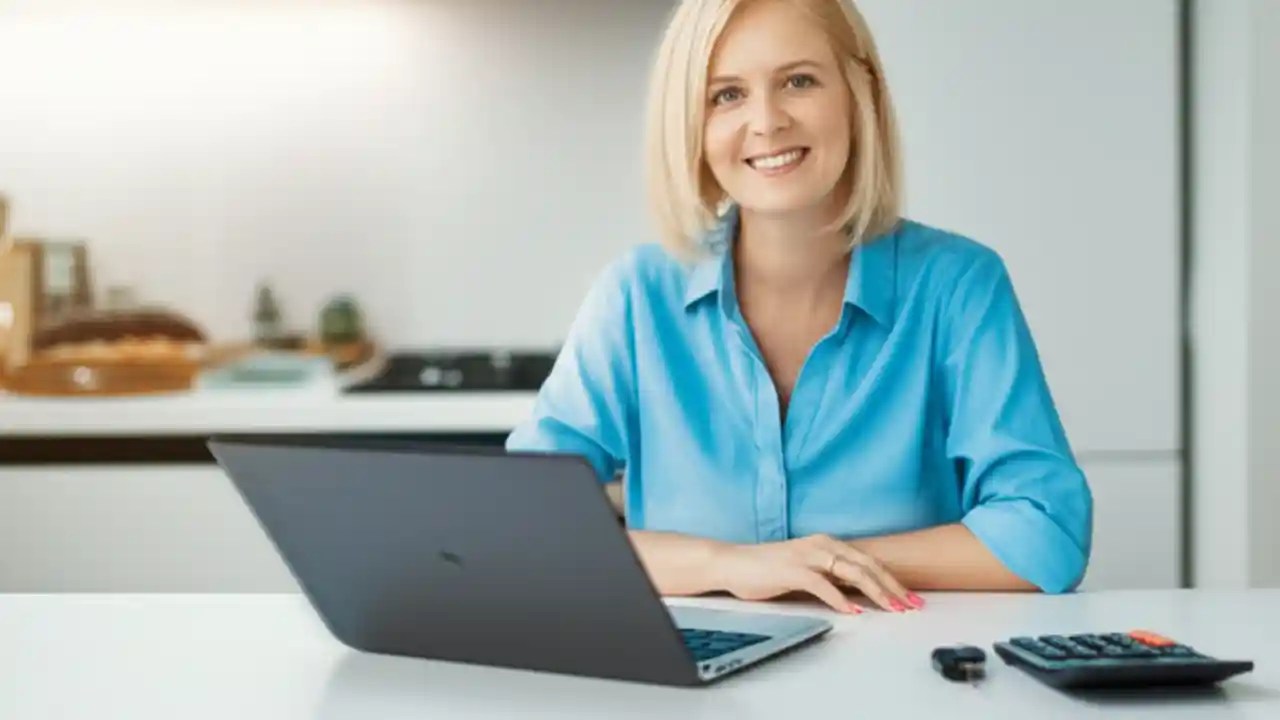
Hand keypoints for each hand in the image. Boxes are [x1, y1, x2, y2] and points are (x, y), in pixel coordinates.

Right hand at [709, 534, 922, 613]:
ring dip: (875, 592)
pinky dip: (840, 598)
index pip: (868, 561)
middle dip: (893, 586)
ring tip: (892, 608)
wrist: (732, 563)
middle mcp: (821, 545)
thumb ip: (831, 576)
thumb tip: (858, 591)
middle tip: (912, 605)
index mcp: (827, 544)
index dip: (892, 579)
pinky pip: (822, 584)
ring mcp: (806, 556)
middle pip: (866, 565)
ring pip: (851, 572)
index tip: (910, 597)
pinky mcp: (791, 570)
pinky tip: (853, 611)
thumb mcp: (806, 569)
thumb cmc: (767, 569)